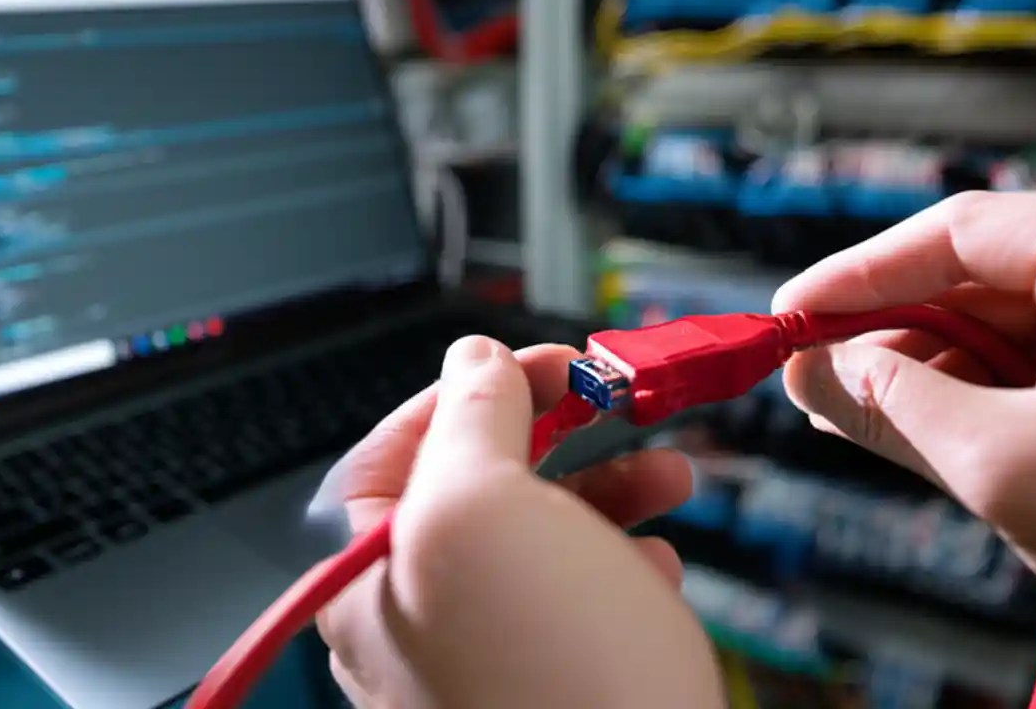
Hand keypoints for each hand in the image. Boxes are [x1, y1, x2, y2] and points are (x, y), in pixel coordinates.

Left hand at [316, 337, 723, 707]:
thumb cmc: (542, 675)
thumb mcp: (484, 512)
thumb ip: (468, 422)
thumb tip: (472, 359)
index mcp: (366, 579)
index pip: (391, 452)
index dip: (465, 392)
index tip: (541, 362)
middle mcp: (416, 620)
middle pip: (476, 491)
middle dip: (553, 437)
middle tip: (612, 402)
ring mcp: (486, 658)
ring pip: (540, 542)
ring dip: (608, 492)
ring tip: (669, 480)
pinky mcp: (555, 683)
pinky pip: (582, 603)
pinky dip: (624, 568)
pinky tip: (660, 570)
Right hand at [773, 191, 1035, 635]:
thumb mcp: (1013, 467)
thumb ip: (896, 407)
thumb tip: (809, 372)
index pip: (966, 231)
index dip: (862, 271)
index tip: (788, 311)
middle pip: (977, 279)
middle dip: (885, 328)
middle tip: (807, 374)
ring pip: (996, 330)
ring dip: (919, 371)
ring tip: (847, 410)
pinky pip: (1028, 374)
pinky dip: (963, 402)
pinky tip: (906, 426)